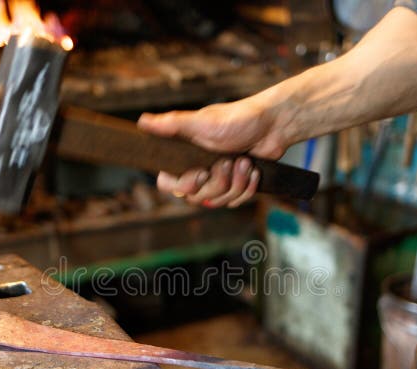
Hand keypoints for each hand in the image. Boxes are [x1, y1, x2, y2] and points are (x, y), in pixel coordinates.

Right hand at [137, 98, 286, 206]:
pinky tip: (253, 169)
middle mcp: (199, 168)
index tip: (200, 173)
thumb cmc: (238, 119)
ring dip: (235, 182)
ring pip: (218, 201)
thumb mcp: (202, 123)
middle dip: (217, 182)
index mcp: (185, 155)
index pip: (168, 184)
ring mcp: (218, 179)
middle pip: (196, 197)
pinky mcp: (236, 185)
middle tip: (228, 160)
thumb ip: (172, 125)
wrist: (274, 125)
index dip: (183, 185)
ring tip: (244, 161)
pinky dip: (247, 186)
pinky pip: (236, 201)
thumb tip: (142, 121)